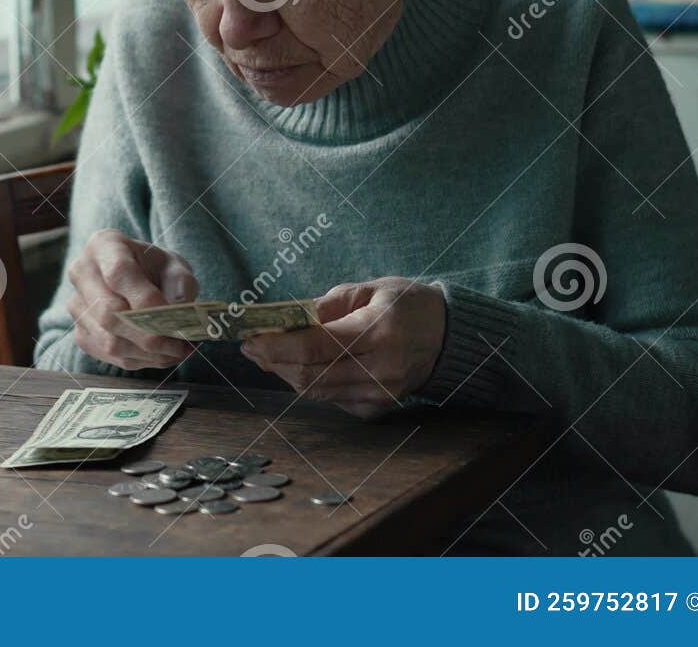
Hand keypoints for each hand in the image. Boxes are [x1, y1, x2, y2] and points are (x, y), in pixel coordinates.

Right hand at [65, 229, 196, 370]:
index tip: (174, 317)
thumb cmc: (154, 269)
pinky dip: (140, 360)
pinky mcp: (80, 333)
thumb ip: (180, 282)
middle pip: (110, 313)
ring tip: (178, 352)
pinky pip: (110, 356)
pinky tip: (162, 355)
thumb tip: (179, 306)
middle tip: (182, 344)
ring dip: (148, 353)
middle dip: (150, 335)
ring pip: (109, 341)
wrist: (136, 279)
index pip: (119, 273)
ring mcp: (76, 305)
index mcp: (104, 245)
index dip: (146, 299)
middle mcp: (81, 273)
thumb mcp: (174, 264)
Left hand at [240, 277, 445, 418]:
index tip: (251, 336)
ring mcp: (381, 395)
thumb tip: (282, 322)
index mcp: (379, 331)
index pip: (315, 345)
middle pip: (310, 374)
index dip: (276, 344)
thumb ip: (324, 307)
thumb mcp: (367, 289)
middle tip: (252, 346)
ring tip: (269, 354)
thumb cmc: (405, 305)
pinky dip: (310, 382)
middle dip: (273, 361)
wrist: (447, 336)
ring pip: (316, 391)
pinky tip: (300, 366)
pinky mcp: (377, 409)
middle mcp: (382, 369)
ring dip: (286, 373)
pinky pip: (331, 399)